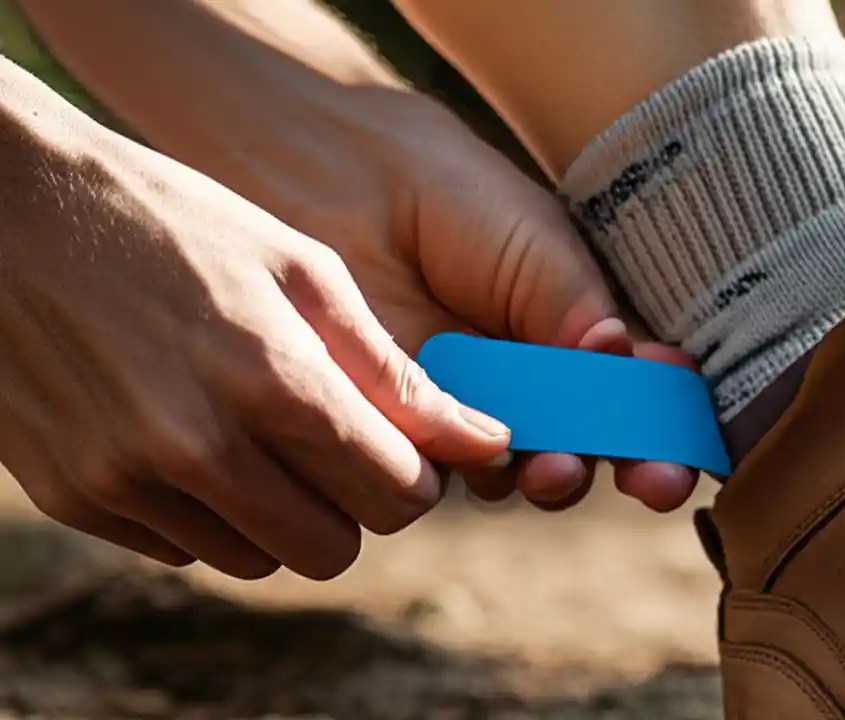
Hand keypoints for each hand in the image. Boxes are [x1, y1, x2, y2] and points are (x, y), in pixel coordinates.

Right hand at [0, 97, 511, 579]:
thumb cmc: (176, 221)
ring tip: (260, 429)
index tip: (407, 445)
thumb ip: (391, 369)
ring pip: (260, 559)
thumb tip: (480, 441)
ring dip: (283, 512)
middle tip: (341, 443)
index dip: (417, 476)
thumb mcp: (299, 267)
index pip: (395, 495)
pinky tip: (193, 434)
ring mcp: (125, 480)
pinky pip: (185, 547)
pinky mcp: (74, 497)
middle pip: (333, 549)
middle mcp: (195, 447)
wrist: (12, 207)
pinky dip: (210, 511)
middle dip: (355, 505)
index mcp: (270, 378)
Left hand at [221, 85, 700, 511]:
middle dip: (634, 468)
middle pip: (604, 442)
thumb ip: (583, 310)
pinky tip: (490, 448)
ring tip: (559, 467)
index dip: (670, 427)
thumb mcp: (540, 243)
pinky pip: (462, 469)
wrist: (348, 190)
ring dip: (560, 477)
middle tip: (652, 482)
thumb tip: (630, 361)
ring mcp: (484, 408)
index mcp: (585, 329)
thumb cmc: (454, 201)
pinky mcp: (421, 430)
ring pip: (536, 468)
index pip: (643, 391)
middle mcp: (543, 378)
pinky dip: (484, 468)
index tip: (685, 450)